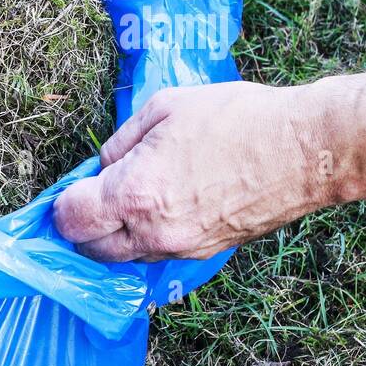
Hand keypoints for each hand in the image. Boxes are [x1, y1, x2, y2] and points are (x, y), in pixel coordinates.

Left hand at [52, 82, 335, 261]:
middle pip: (90, 248)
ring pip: (122, 256)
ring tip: (124, 200)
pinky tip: (154, 208)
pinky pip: (154, 253)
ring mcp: (178, 248)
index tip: (69, 189)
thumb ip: (118, 143)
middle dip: (81, 224)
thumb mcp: (162, 109)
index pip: (70, 220)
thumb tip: (99, 168)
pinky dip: (142, 238)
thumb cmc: (235, 119)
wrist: (304, 150)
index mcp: (134, 193)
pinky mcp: (202, 252)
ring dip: (112, 234)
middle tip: (89, 197)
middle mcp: (151, 231)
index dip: (61, 204)